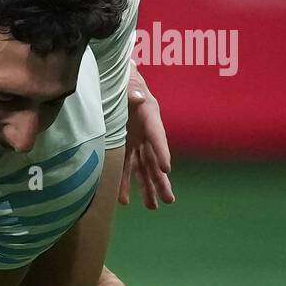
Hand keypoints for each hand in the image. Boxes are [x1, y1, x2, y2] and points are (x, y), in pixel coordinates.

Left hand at [119, 66, 174, 209]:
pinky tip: (124, 200)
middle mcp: (146, 131)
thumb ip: (131, 90)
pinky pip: (127, 166)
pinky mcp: (125, 145)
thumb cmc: (125, 78)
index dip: (162, 151)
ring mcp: (136, 140)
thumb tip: (138, 98)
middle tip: (169, 200)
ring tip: (152, 207)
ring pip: (144, 168)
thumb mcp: (127, 81)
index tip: (167, 168)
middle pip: (155, 159)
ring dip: (147, 188)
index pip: (157, 135)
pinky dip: (125, 183)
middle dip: (161, 180)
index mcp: (149, 114)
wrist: (117, 80)